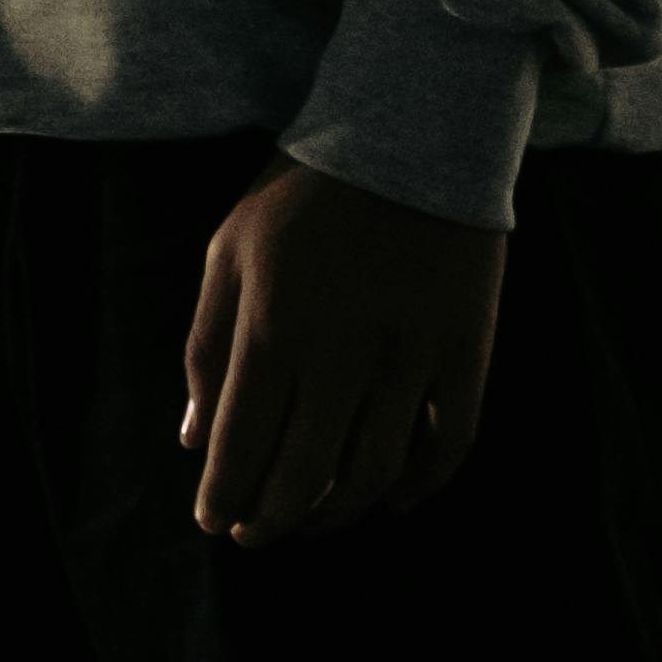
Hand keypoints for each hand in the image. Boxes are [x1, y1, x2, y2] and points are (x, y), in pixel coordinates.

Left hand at [181, 159, 503, 544]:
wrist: (415, 125)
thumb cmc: (304, 190)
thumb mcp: (230, 249)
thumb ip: (205, 345)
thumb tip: (193, 441)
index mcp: (273, 324)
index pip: (239, 445)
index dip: (223, 498)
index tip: (214, 521)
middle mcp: (342, 349)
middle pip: (304, 474)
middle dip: (271, 520)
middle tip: (256, 535)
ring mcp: (413, 352)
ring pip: (375, 472)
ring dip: (338, 513)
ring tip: (314, 522)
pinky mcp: (468, 346)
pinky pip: (451, 442)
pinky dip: (423, 486)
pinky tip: (393, 501)